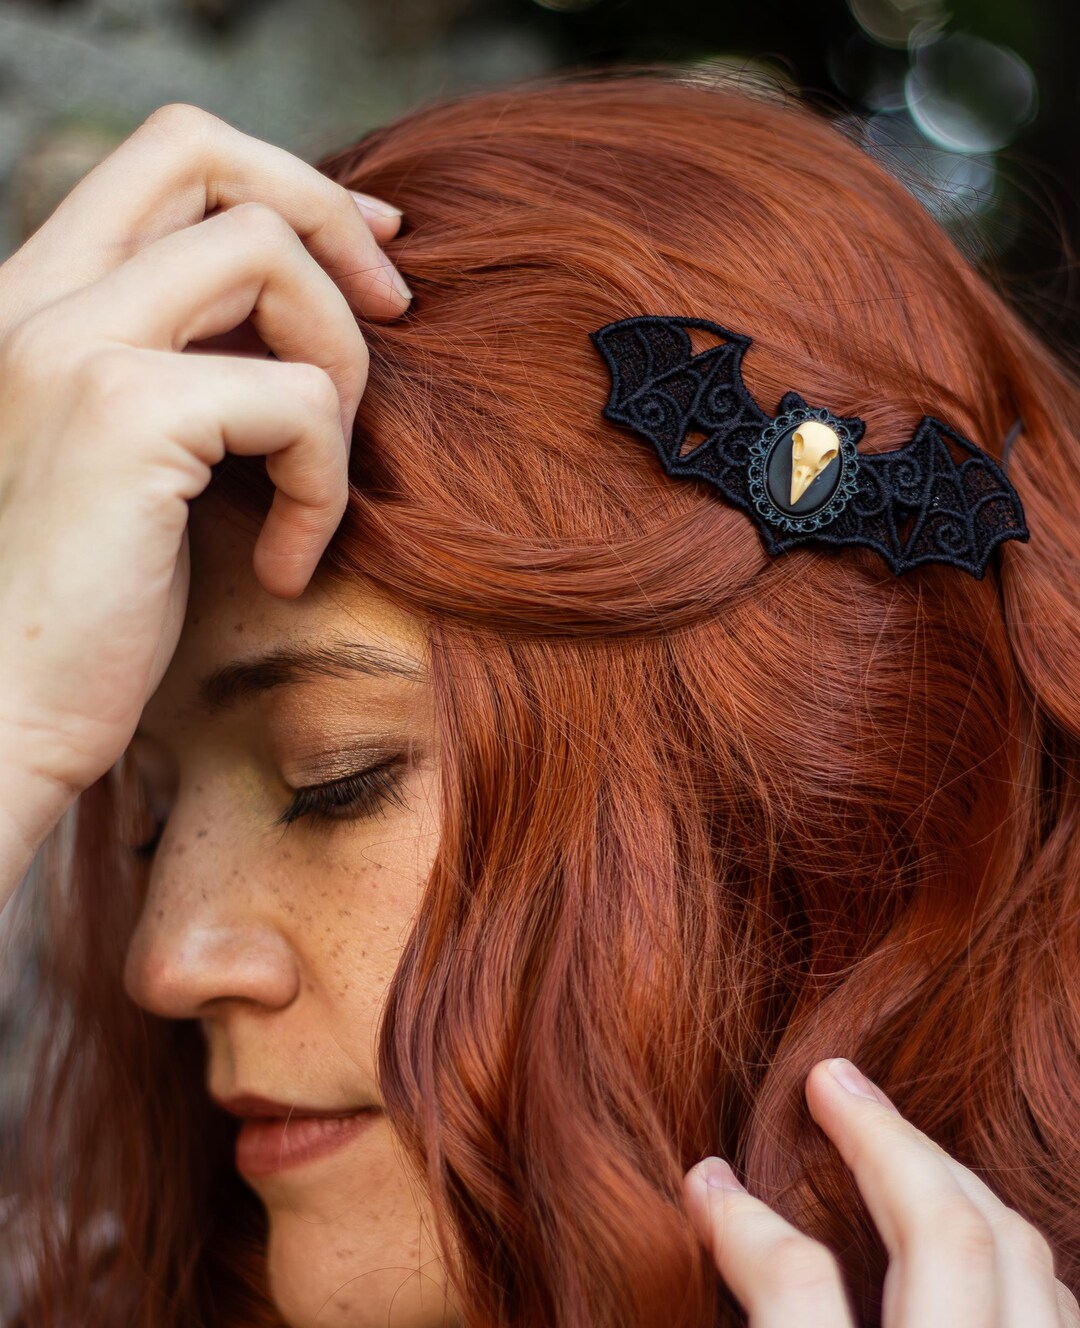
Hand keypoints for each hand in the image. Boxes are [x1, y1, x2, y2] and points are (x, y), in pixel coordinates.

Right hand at [0, 101, 408, 863]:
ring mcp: (72, 346)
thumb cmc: (86, 613)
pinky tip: (286, 563)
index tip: (369, 256)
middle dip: (329, 222)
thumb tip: (312, 311)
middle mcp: (36, 298)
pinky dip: (325, 484)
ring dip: (339, 366)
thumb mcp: (139, 460)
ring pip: (269, 257)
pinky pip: (300, 398)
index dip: (287, 184)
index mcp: (35, 299)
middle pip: (209, 155)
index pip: (166, 157)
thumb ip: (192, 368)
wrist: (10, 718)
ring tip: (316, 483)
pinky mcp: (127, 416)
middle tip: (396, 312)